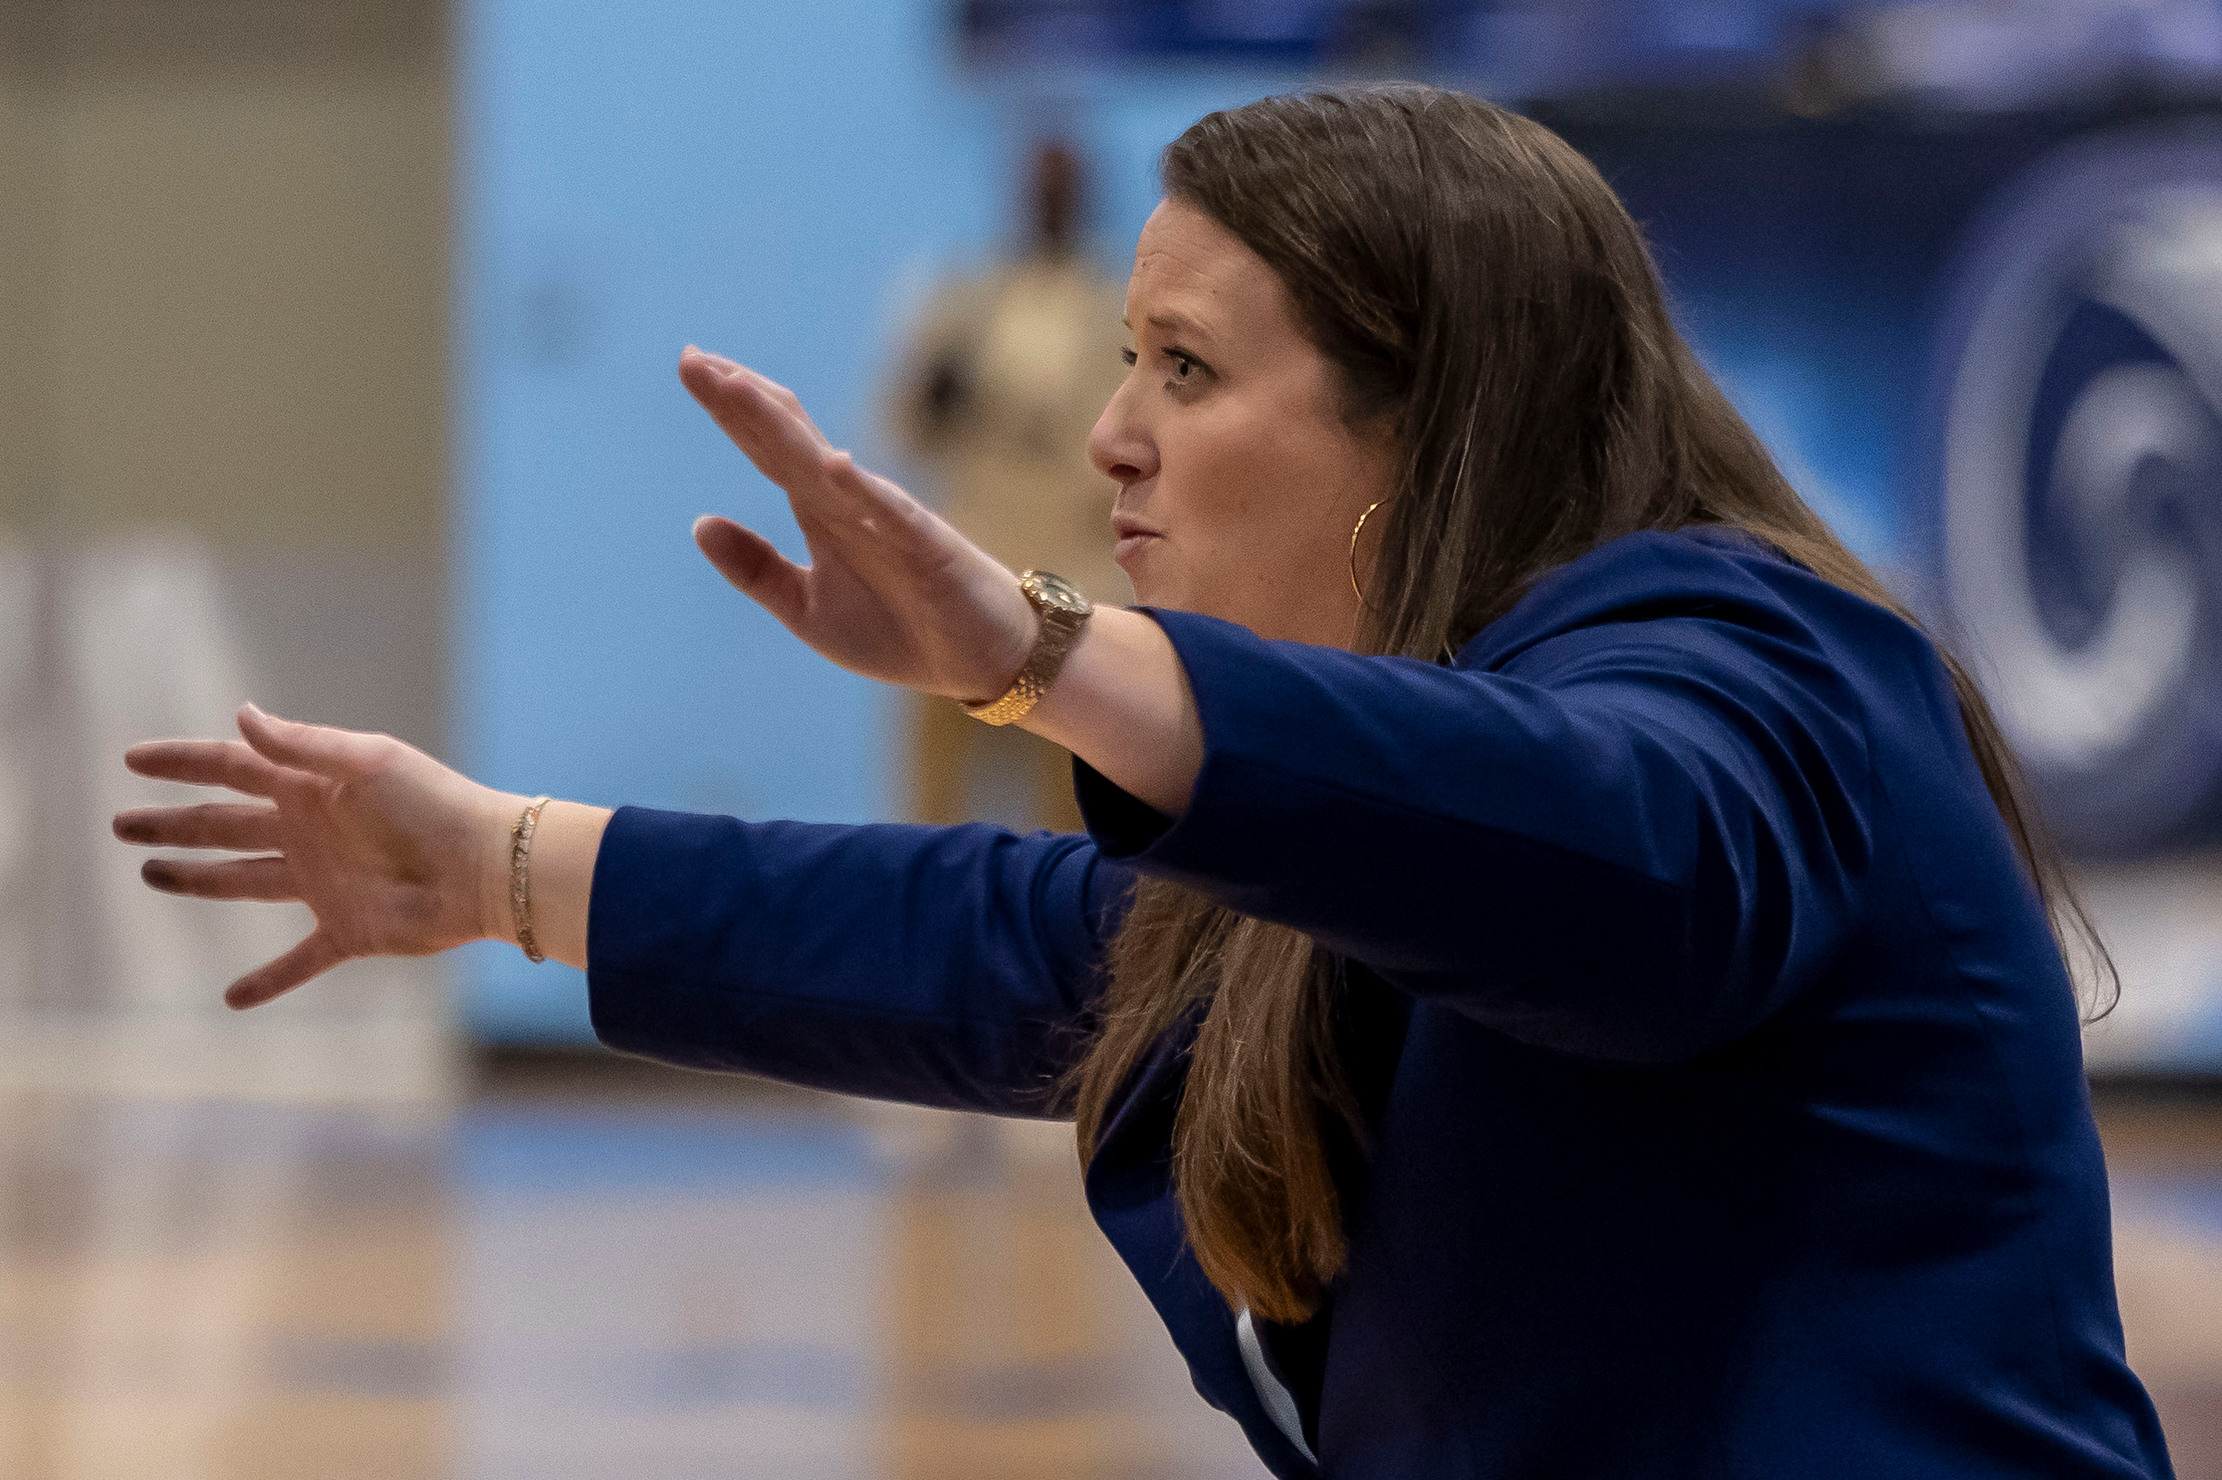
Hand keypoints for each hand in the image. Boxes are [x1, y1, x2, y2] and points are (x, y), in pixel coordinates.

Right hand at [113, 705, 517, 1008]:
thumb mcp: (366, 762)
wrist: (486, 868)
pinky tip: (232, 999)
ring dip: (198, 880)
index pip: (232, 768)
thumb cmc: (434, 804)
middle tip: (121, 824)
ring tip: (150, 875)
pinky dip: (267, 981)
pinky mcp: (347, 931)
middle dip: (174, 824)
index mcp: (312, 787)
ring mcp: (324, 883)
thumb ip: (301, 746)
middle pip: (225, 826)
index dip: (183, 762)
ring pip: (245, 882)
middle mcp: (310, 832)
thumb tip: (241, 715)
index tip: (131, 759)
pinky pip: (298, 962)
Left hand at [680, 347, 1039, 701]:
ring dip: (784, 428)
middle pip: (787, 440)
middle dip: (742, 401)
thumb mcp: (807, 608)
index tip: (690, 365)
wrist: (981, 662)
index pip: (767, 448)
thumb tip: (699, 522)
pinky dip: (864, 490)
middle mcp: (849, 502)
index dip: (730, 410)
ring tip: (740, 389)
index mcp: (820, 512)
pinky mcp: (928, 549)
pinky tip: (833, 464)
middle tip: (692, 357)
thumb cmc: (899, 631)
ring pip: (826, 465)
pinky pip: (893, 515)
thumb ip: (757, 569)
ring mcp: (888, 520)